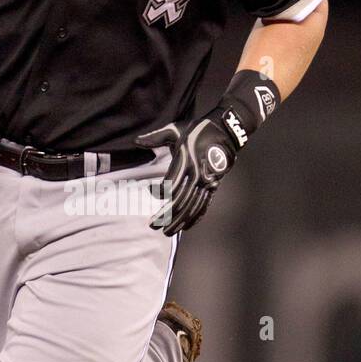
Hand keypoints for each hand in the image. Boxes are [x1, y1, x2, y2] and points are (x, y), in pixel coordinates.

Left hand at [135, 116, 236, 234]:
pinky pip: (204, 206)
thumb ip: (154, 137)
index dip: (159, 192)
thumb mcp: (175, 129)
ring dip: (178, 222)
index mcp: (186, 159)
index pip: (170, 184)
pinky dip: (195, 218)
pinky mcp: (214, 186)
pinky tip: (186, 228)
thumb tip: (135, 141)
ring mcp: (207, 182)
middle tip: (152, 225)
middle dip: (165, 216)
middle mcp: (197, 173)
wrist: (225, 131)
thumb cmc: (197, 129)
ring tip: (166, 232)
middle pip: (180, 201)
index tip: (149, 191)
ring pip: (192, 207)